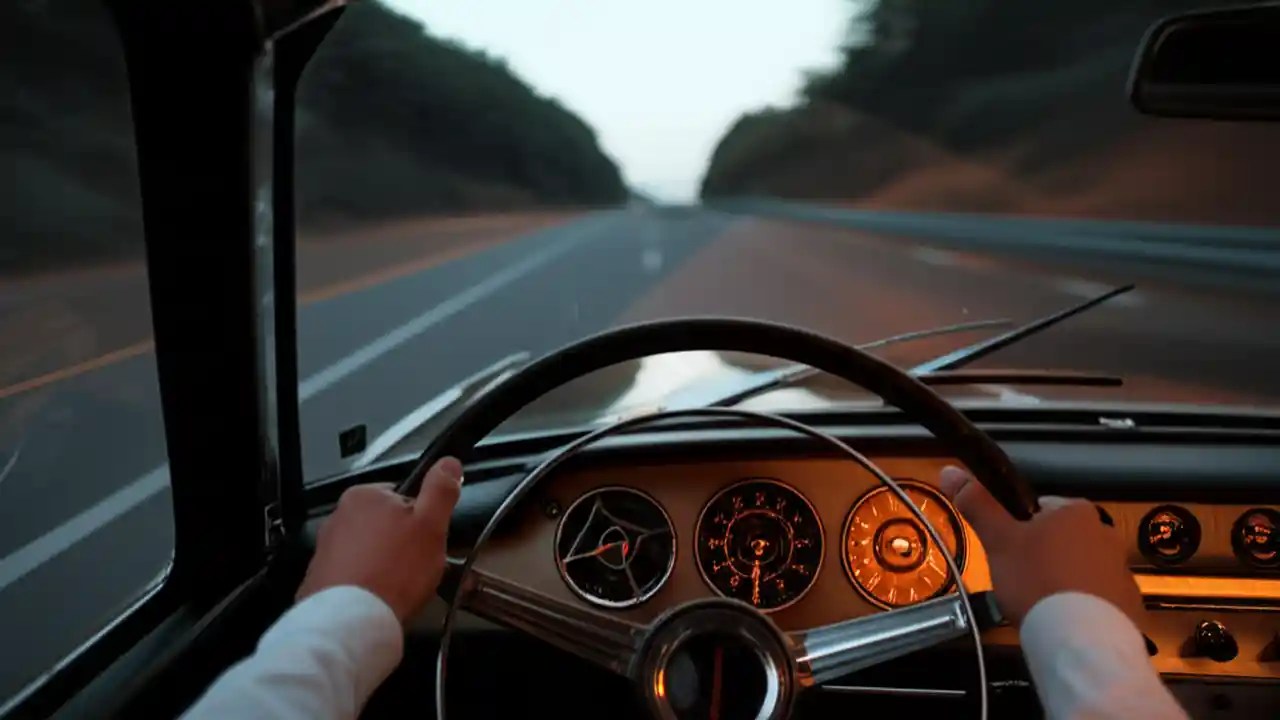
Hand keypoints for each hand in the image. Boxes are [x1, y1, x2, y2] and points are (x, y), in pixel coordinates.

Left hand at [297, 457, 462, 622]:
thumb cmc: (394, 570)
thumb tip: (449, 462)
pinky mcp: (318, 579)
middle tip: (417, 571)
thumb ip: (440, 490)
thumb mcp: (431, 525)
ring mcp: (324, 549)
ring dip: (384, 567)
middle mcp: (337, 516)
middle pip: (384, 526)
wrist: (349, 621)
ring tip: (398, 591)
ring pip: (369, 553)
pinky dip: (365, 585)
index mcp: (363, 495)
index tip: (428, 543)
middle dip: (402, 546)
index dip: (422, 521)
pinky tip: (377, 600)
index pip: (403, 498)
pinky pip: (351, 576)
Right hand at [939, 466, 1143, 625]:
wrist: (1081, 639)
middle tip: (1020, 583)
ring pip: (1079, 569)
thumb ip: (977, 504)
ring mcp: (1121, 569)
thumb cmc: (1036, 579)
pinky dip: (1081, 606)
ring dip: (1063, 582)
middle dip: (1042, 558)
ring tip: (1041, 607)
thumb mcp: (998, 540)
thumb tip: (949, 470)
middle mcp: (1105, 532)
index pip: (1039, 510)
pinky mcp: (1129, 603)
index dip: (1018, 532)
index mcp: (1075, 510)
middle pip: (1061, 540)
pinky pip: (1097, 598)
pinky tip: (1064, 622)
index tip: (1009, 555)